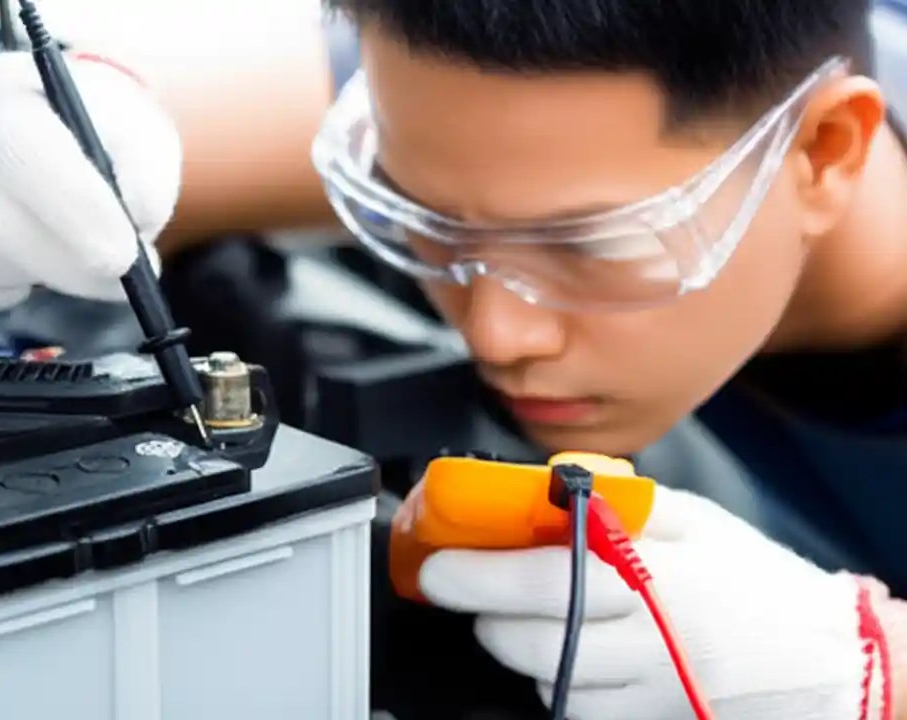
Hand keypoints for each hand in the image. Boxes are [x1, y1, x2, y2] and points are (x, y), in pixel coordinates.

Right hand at [0, 50, 181, 314]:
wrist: (73, 139)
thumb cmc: (104, 139)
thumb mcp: (145, 142)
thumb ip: (147, 177)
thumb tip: (137, 218)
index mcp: (8, 86)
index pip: (19, 148)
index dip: (72, 209)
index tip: (122, 254)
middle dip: (67, 262)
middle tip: (118, 273)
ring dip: (30, 275)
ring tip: (68, 259)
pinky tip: (18, 270)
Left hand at [417, 485, 892, 719]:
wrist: (819, 659)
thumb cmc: (751, 581)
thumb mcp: (689, 518)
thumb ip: (615, 502)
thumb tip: (542, 485)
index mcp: (655, 579)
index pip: (545, 581)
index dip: (478, 575)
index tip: (438, 563)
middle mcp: (647, 644)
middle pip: (529, 641)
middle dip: (483, 613)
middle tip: (468, 586)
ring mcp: (645, 694)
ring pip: (544, 678)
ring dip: (517, 644)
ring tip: (530, 612)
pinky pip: (572, 709)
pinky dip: (556, 679)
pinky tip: (572, 650)